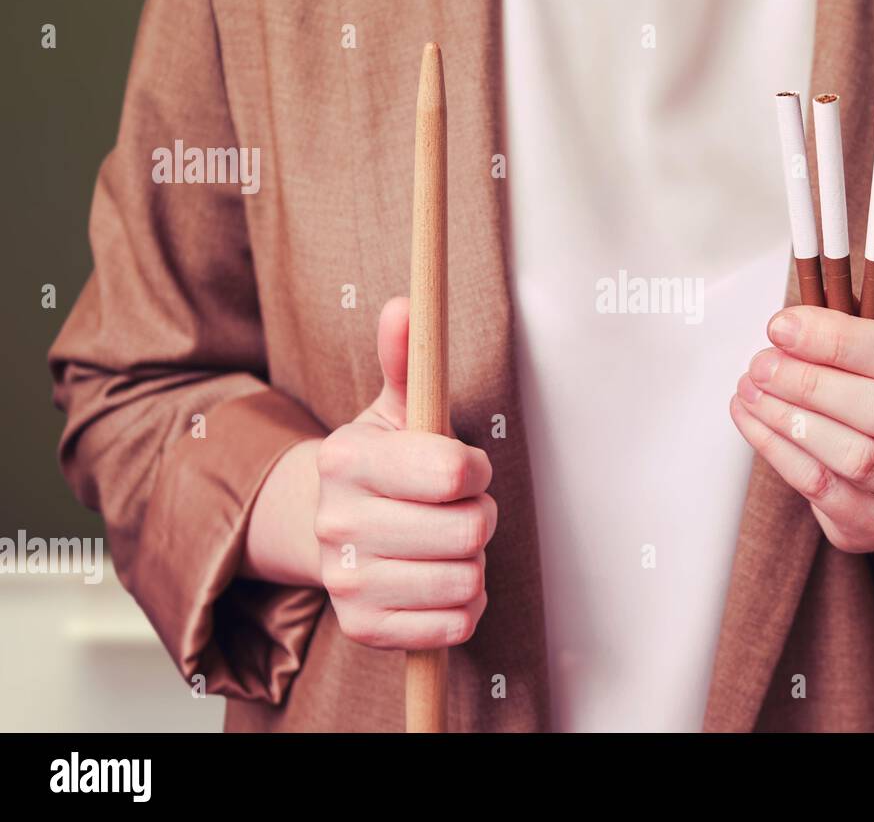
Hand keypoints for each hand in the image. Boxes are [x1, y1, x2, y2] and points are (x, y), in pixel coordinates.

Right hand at [313, 296, 494, 649]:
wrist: (333, 530)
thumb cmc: (386, 466)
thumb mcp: (399, 408)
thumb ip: (408, 359)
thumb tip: (407, 304)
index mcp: (347, 458)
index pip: (454, 473)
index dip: (477, 471)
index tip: (465, 468)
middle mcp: (337, 522)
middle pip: (469, 532)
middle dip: (479, 517)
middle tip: (457, 510)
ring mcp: (346, 582)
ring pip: (467, 580)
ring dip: (473, 563)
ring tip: (446, 545)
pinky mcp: (362, 629)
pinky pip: (454, 625)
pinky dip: (466, 606)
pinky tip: (441, 582)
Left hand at [730, 306, 873, 553]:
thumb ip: (851, 343)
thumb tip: (788, 327)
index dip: (843, 341)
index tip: (784, 326)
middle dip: (813, 383)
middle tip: (762, 363)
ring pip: (859, 458)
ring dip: (793, 419)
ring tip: (751, 390)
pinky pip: (825, 489)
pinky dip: (780, 451)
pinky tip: (753, 420)